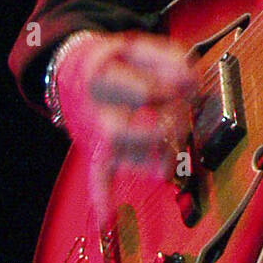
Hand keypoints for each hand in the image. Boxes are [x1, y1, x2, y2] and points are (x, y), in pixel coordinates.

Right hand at [54, 31, 197, 225]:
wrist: (69, 74)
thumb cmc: (112, 60)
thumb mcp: (137, 44)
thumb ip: (168, 57)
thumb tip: (192, 79)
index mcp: (103, 78)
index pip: (147, 92)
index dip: (176, 88)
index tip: (190, 81)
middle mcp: (98, 112)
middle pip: (146, 128)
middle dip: (176, 118)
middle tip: (187, 106)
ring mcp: (97, 137)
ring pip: (136, 157)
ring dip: (167, 148)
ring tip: (178, 130)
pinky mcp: (98, 153)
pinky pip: (99, 179)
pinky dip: (103, 199)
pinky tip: (108, 218)